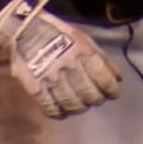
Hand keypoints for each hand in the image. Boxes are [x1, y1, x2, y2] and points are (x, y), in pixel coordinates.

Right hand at [0, 0, 122, 118]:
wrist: (24, 29)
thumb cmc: (59, 33)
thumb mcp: (84, 38)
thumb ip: (101, 58)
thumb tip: (118, 78)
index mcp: (83, 52)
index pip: (103, 78)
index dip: (111, 90)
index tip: (113, 94)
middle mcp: (69, 67)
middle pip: (89, 94)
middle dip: (96, 100)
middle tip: (96, 99)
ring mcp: (51, 79)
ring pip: (72, 104)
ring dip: (80, 108)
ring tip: (80, 105)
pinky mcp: (35, 87)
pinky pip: (50, 108)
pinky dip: (59, 113)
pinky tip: (63, 112)